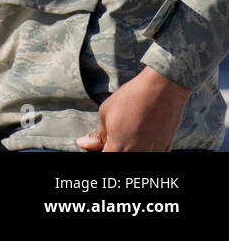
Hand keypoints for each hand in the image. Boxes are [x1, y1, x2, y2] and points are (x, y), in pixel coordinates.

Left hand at [77, 65, 191, 151]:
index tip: (97, 144)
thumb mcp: (105, 114)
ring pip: (134, 155)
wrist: (163, 89)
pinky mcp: (165, 148)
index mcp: (119, 149)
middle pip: (119, 157)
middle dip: (111, 149)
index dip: (98, 151)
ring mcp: (154, 153)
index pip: (105, 158)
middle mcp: (138, 156)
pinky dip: (141, 147)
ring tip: (126, 132)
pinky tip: (140, 133)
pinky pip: (149, 153)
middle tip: (110, 136)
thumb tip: (84, 144)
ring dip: (127, 148)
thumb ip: (97, 136)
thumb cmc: (130, 99)